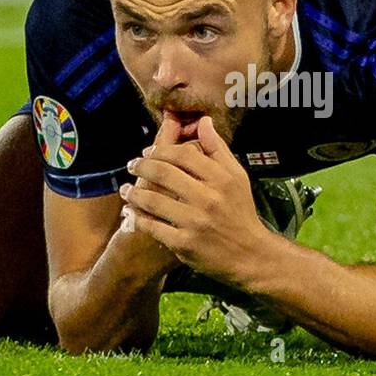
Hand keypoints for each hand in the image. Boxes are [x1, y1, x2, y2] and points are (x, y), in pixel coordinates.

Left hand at [121, 115, 268, 285]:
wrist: (250, 255)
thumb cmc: (240, 211)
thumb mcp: (236, 177)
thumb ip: (217, 149)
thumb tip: (203, 121)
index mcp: (220, 179)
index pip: (182, 154)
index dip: (160, 150)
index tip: (148, 152)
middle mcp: (207, 199)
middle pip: (164, 173)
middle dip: (141, 166)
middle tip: (132, 165)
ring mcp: (194, 222)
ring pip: (153, 200)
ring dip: (133, 193)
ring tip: (125, 189)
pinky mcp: (184, 244)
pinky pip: (153, 227)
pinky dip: (138, 218)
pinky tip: (131, 213)